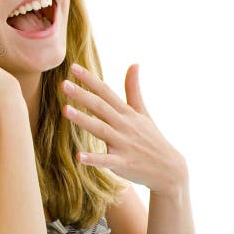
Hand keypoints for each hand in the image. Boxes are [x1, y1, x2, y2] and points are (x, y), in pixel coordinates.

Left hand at [61, 63, 187, 195]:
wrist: (170, 170)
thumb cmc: (152, 138)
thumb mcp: (142, 112)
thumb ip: (133, 89)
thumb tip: (134, 63)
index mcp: (126, 113)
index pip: (106, 92)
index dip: (90, 79)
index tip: (73, 67)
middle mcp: (124, 125)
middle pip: (100, 107)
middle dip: (82, 95)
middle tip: (63, 84)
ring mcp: (123, 144)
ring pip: (100, 129)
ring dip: (83, 120)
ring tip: (64, 110)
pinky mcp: (123, 163)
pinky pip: (106, 160)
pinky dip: (93, 159)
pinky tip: (79, 156)